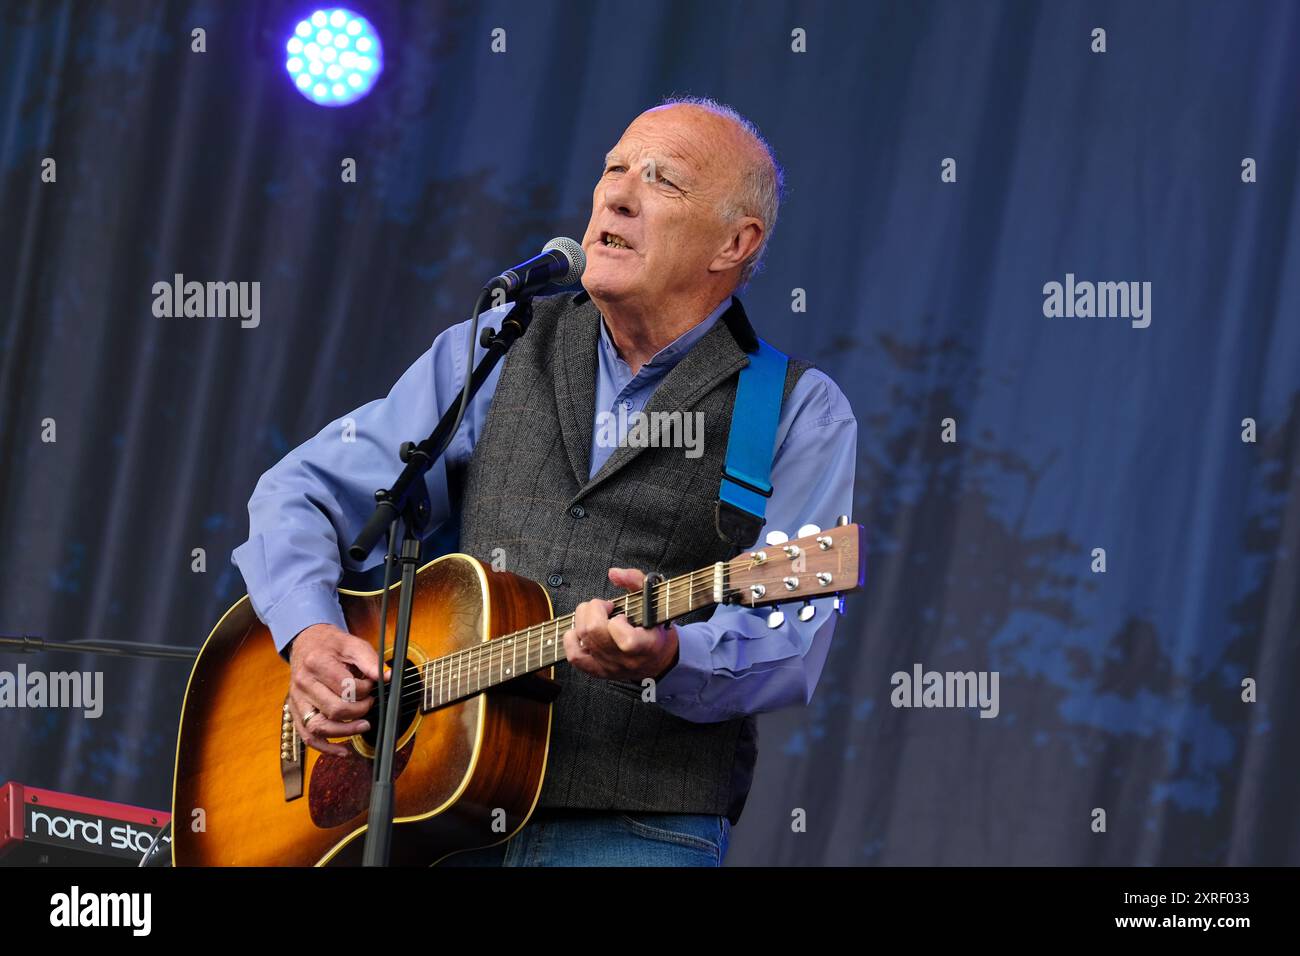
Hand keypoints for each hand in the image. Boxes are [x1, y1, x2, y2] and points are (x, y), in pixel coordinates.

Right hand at [287, 623, 388, 755]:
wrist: (307, 643)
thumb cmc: (331, 645)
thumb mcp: (353, 644)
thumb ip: (370, 661)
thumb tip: (387, 677)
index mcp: (317, 663)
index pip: (346, 687)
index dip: (365, 690)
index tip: (372, 685)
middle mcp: (303, 683)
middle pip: (334, 709)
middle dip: (359, 710)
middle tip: (370, 703)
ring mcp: (297, 699)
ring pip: (318, 727)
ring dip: (345, 732)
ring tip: (364, 726)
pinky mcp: (296, 712)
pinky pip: (307, 736)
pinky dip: (325, 748)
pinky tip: (343, 751)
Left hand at [564, 568, 679, 682]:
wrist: (659, 659)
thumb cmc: (657, 627)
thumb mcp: (655, 601)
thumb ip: (636, 581)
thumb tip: (613, 573)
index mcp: (647, 646)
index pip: (626, 640)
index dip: (617, 621)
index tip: (622, 614)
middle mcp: (627, 660)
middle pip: (594, 632)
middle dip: (594, 609)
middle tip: (606, 607)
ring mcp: (611, 667)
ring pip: (582, 638)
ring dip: (583, 618)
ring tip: (596, 616)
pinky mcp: (599, 671)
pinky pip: (575, 657)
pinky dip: (571, 639)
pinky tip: (580, 631)